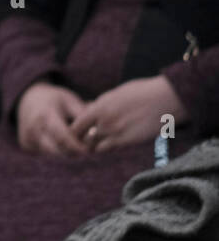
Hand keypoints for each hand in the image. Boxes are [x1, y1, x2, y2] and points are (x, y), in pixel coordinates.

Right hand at [16, 81, 89, 156]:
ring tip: (76, 147)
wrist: (26, 99)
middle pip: (57, 149)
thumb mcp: (69, 101)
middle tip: (87, 151)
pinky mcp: (26, 145)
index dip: (77, 145)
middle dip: (74, 152)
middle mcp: (33, 128)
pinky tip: (63, 145)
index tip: (89, 150)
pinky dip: (57, 152)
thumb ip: (83, 116)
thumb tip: (98, 132)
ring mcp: (28, 138)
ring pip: (52, 155)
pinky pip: (46, 154)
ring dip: (66, 154)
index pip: (62, 136)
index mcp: (45, 115)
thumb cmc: (54, 100)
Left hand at [69, 75, 185, 153]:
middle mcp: (104, 120)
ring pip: (95, 145)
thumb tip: (91, 109)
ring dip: (93, 145)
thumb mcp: (115, 94)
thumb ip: (102, 104)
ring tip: (95, 144)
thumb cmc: (142, 92)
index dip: (74, 130)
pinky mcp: (128, 141)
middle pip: (84, 137)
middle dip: (82, 139)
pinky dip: (106, 148)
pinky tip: (109, 145)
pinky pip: (109, 149)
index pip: (77, 124)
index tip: (75, 132)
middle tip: (82, 141)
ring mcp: (116, 132)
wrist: (166, 99)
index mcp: (99, 106)